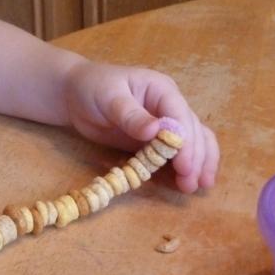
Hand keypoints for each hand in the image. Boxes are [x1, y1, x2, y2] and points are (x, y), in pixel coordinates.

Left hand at [62, 59, 218, 193]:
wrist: (75, 94)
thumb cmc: (92, 88)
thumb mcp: (109, 97)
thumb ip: (131, 114)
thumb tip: (156, 131)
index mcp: (161, 89)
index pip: (181, 116)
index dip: (186, 143)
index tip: (184, 167)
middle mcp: (169, 105)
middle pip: (192, 131)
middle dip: (195, 158)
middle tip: (190, 184)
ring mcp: (164, 123)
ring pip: (193, 141)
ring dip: (199, 163)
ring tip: (198, 186)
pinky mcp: (154, 139)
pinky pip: (176, 152)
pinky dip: (185, 165)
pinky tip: (187, 182)